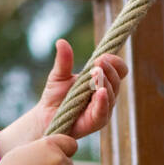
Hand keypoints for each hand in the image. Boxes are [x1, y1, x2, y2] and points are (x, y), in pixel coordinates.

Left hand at [0, 40, 127, 154]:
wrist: (44, 117)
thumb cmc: (55, 96)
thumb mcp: (59, 75)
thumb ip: (63, 61)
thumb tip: (61, 42)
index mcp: (101, 81)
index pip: (119, 69)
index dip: (114, 61)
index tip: (103, 56)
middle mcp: (106, 94)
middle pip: (117, 79)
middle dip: (108, 69)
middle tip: (97, 63)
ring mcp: (103, 109)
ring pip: (112, 94)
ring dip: (104, 82)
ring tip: (94, 74)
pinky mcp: (96, 122)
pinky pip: (103, 112)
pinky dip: (103, 101)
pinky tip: (100, 92)